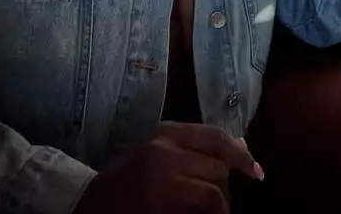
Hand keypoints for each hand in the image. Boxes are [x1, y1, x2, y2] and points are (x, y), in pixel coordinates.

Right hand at [74, 122, 262, 213]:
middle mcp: (165, 155)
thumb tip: (240, 146)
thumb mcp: (156, 150)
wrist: (85, 205)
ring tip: (207, 212)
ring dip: (217, 206)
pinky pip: (202, 212)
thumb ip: (192, 146)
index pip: (214, 138)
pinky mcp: (163, 210)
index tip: (255, 172)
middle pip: (218, 168)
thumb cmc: (124, 177)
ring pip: (214, 194)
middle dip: (223, 186)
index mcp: (163, 135)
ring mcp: (163, 185)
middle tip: (217, 200)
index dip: (240, 154)